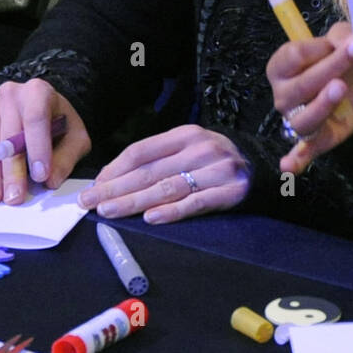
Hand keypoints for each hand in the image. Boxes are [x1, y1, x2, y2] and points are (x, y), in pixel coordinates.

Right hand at [0, 79, 91, 204]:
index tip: (41, 176)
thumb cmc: (61, 125)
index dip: (38, 148)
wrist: (41, 110)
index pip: (35, 119)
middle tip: (15, 197)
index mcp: (38, 92)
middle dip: (12, 170)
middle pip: (9, 134)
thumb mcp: (75, 139)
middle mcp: (11, 94)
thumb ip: (66, 157)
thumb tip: (51, 181)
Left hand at [77, 124, 249, 223]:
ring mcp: (217, 170)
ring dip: (135, 202)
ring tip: (110, 212)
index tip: (93, 187)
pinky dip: (172, 212)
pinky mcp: (230, 192)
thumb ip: (157, 160)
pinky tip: (150, 218)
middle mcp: (201, 149)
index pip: (141, 152)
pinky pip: (196, 203)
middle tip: (89, 203)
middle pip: (149, 172)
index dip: (114, 170)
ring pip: (167, 188)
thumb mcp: (188, 149)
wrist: (262, 167)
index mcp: (185, 134)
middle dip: (115, 189)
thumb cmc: (215, 161)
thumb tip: (111, 178)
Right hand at [267, 22, 352, 174]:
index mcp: (282, 67)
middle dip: (330, 67)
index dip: (317, 47)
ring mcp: (297, 119)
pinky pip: (301, 153)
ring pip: (303, 120)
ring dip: (321, 105)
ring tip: (339, 88)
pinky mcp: (317, 140)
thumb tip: (350, 42)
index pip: (293, 56)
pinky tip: (288, 168)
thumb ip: (342, 35)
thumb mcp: (341, 40)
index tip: (340, 41)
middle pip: (302, 85)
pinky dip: (294, 161)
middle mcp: (283, 95)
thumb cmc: (339, 58)